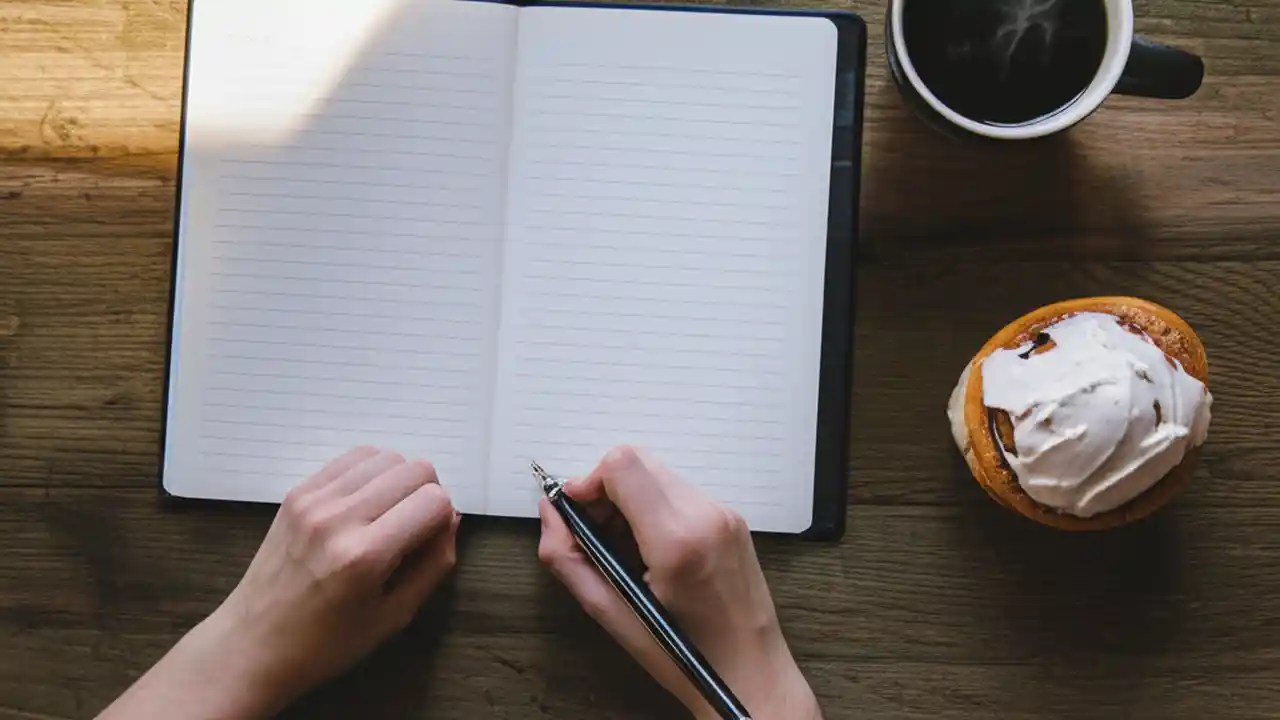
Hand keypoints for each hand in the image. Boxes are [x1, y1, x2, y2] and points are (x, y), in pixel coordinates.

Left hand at [99, 446, 459, 719]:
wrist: (253, 643)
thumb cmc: (328, 643)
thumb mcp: (395, 616)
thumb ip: (434, 563)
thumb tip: (453, 516)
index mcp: (366, 556)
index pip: (434, 501)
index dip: (443, 518)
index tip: (430, 540)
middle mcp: (339, 518)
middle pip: (414, 469)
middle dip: (427, 493)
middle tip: (413, 526)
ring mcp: (314, 500)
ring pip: (386, 456)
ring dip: (399, 479)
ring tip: (388, 513)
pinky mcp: (298, 492)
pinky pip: (352, 458)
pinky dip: (371, 472)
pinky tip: (365, 502)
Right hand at [537, 446, 820, 719]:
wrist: (751, 674)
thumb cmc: (685, 657)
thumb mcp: (612, 615)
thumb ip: (568, 558)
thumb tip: (551, 513)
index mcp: (677, 539)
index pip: (623, 465)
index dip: (588, 481)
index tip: (577, 511)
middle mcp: (706, 515)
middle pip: (639, 461)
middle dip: (606, 489)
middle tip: (597, 533)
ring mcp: (725, 513)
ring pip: (658, 474)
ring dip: (630, 499)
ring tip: (626, 548)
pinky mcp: (733, 518)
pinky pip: (680, 492)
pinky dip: (655, 509)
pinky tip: (652, 551)